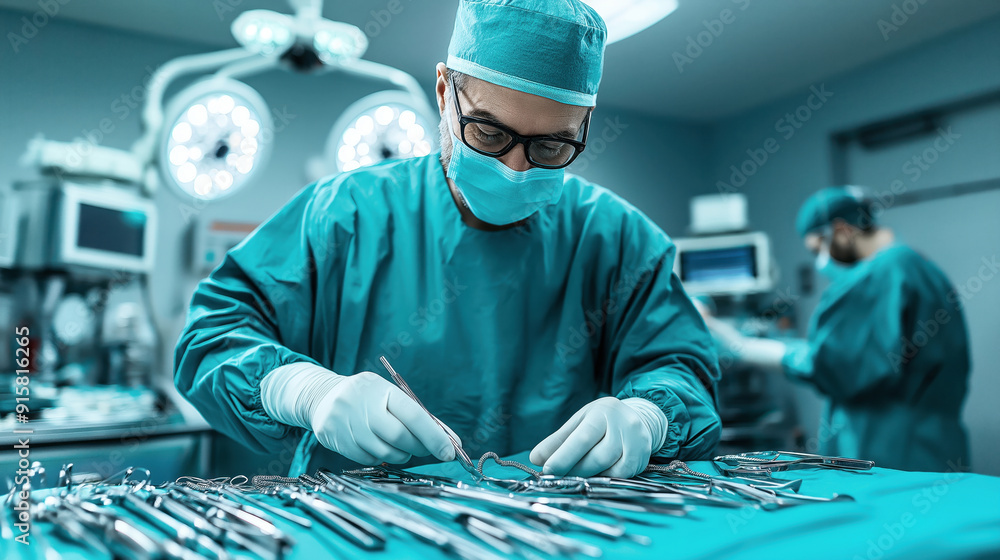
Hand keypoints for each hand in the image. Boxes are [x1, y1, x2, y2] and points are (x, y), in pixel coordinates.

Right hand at [309, 371, 458, 465]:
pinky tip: (379, 446)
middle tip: (426, 448)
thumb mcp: (390, 395)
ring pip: (386, 453)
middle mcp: (362, 405)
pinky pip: (369, 459)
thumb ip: (418, 416)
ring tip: (401, 446)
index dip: (434, 436)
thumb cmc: (368, 397)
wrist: (323, 397)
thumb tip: (450, 440)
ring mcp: (348, 424)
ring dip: (401, 454)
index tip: (449, 452)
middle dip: (419, 447)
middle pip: (400, 437)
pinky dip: (381, 457)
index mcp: (381, 389)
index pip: (414, 415)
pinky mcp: (337, 441)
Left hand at [529, 397, 656, 477]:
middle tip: (559, 476)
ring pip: (609, 467)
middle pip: (597, 456)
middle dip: (574, 469)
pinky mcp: (642, 458)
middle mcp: (623, 425)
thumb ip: (558, 440)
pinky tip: (596, 473)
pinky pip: (620, 475)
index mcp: (602, 412)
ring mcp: (636, 442)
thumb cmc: (602, 421)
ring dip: (589, 475)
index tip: (547, 470)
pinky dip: (604, 477)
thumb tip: (536, 459)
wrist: (639, 418)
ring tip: (576, 473)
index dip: (564, 456)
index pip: (582, 437)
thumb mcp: (579, 422)